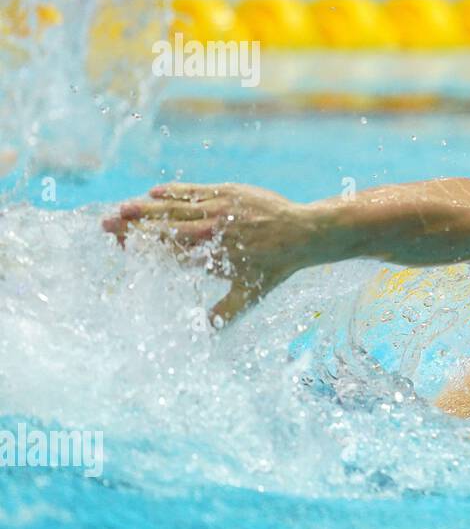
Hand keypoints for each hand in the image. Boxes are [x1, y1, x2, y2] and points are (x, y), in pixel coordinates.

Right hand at [102, 182, 316, 323]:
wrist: (304, 233)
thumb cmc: (276, 266)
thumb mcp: (250, 294)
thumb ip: (223, 313)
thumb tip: (204, 337)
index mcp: (212, 257)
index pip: (168, 253)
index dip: (142, 249)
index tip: (120, 246)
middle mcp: (212, 233)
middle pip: (164, 230)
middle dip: (134, 227)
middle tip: (106, 225)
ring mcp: (220, 210)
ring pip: (175, 208)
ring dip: (147, 208)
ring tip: (122, 209)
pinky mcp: (228, 192)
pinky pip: (195, 191)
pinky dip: (174, 192)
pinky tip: (154, 192)